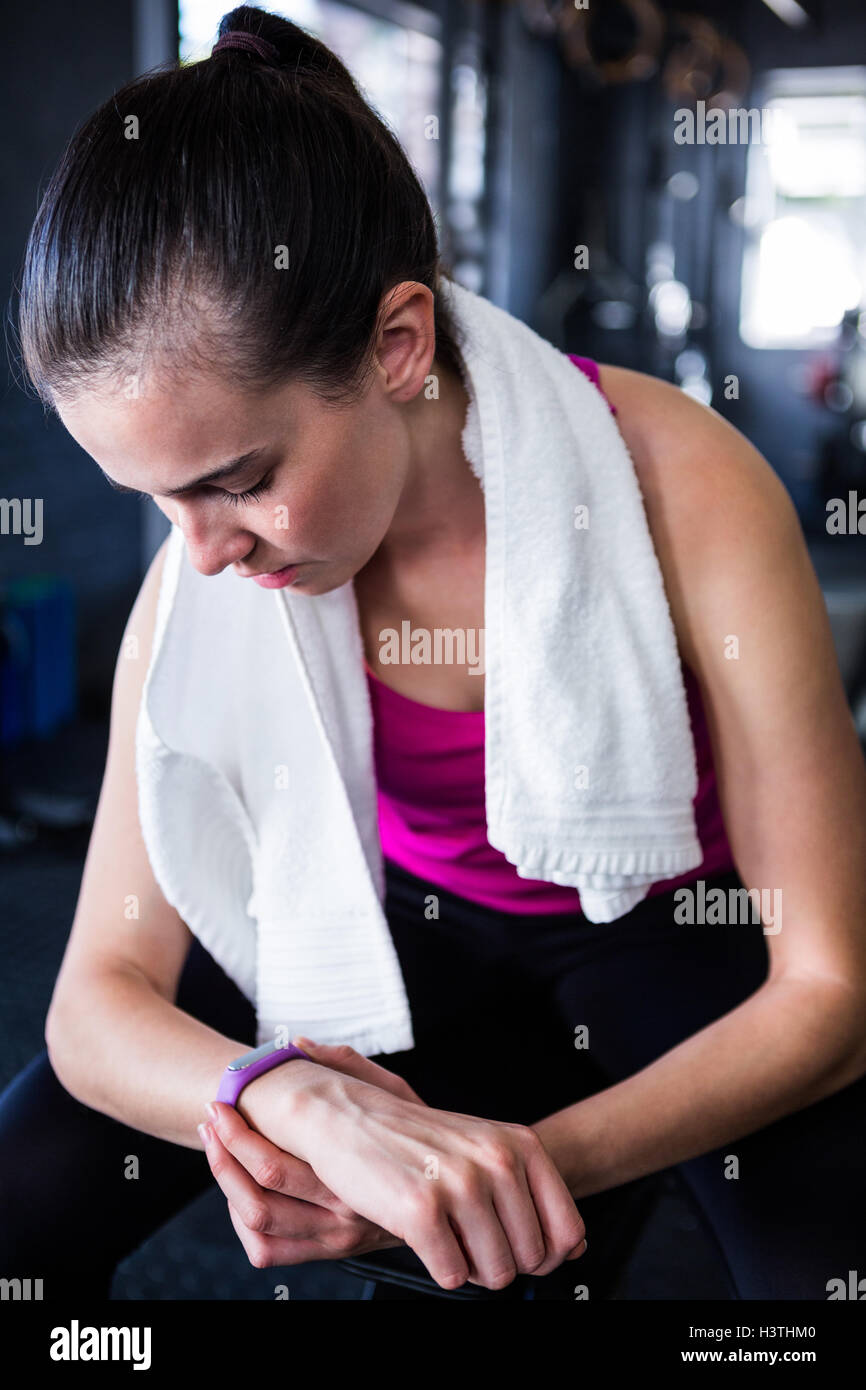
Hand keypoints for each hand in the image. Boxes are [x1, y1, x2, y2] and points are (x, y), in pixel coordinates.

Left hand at [199, 1038, 425, 1268]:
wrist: (450, 1194)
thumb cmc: (418, 1135)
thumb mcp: (395, 1093)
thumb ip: (348, 1064)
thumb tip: (299, 1044)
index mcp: (352, 1169)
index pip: (274, 1163)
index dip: (236, 1132)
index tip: (222, 1102)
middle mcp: (344, 1209)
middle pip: (259, 1192)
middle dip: (223, 1151)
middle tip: (212, 1119)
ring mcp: (336, 1236)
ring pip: (259, 1221)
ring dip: (227, 1183)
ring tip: (218, 1148)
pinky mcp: (329, 1253)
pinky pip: (269, 1251)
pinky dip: (244, 1224)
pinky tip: (241, 1192)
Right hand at [236, 1043, 587, 1291]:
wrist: (346, 1115)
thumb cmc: (418, 1140)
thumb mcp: (486, 1149)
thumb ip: (533, 1193)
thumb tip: (574, 1249)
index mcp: (520, 1144)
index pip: (568, 1232)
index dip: (543, 1254)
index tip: (514, 1241)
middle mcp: (497, 1161)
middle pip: (530, 1261)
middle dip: (498, 1258)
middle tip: (462, 1227)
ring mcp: (460, 1184)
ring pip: (494, 1275)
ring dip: (467, 1265)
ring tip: (442, 1228)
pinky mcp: (420, 1210)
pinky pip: (451, 1276)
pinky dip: (436, 1267)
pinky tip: (420, 1233)